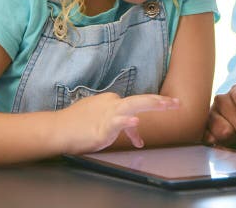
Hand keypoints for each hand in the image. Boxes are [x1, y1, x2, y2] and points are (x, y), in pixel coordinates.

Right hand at [60, 92, 179, 153]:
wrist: (57, 129)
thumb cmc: (77, 125)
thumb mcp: (100, 121)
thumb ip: (119, 123)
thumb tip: (135, 129)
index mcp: (112, 101)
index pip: (134, 107)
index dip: (142, 120)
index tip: (143, 135)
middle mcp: (112, 104)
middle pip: (140, 100)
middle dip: (160, 101)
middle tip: (177, 103)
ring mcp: (108, 114)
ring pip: (133, 105)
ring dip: (152, 104)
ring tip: (166, 104)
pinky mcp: (102, 127)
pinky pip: (117, 122)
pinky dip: (127, 122)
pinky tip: (135, 121)